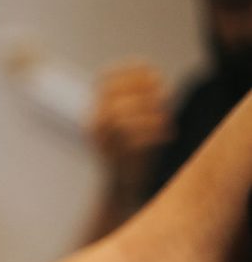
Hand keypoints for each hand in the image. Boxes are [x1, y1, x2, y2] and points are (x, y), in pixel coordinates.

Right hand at [88, 60, 173, 203]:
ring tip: (166, 118)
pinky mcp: (115, 160)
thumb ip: (139, 97)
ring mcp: (102, 143)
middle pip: (116, 96)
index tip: (156, 77)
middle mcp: (92, 125)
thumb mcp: (133, 118)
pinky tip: (168, 135)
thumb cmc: (134, 149)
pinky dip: (155, 133)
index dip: (132, 72)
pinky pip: (132, 140)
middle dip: (146, 93)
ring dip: (150, 113)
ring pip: (120, 116)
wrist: (125, 189)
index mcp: (95, 110)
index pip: (105, 78)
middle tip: (166, 97)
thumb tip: (156, 77)